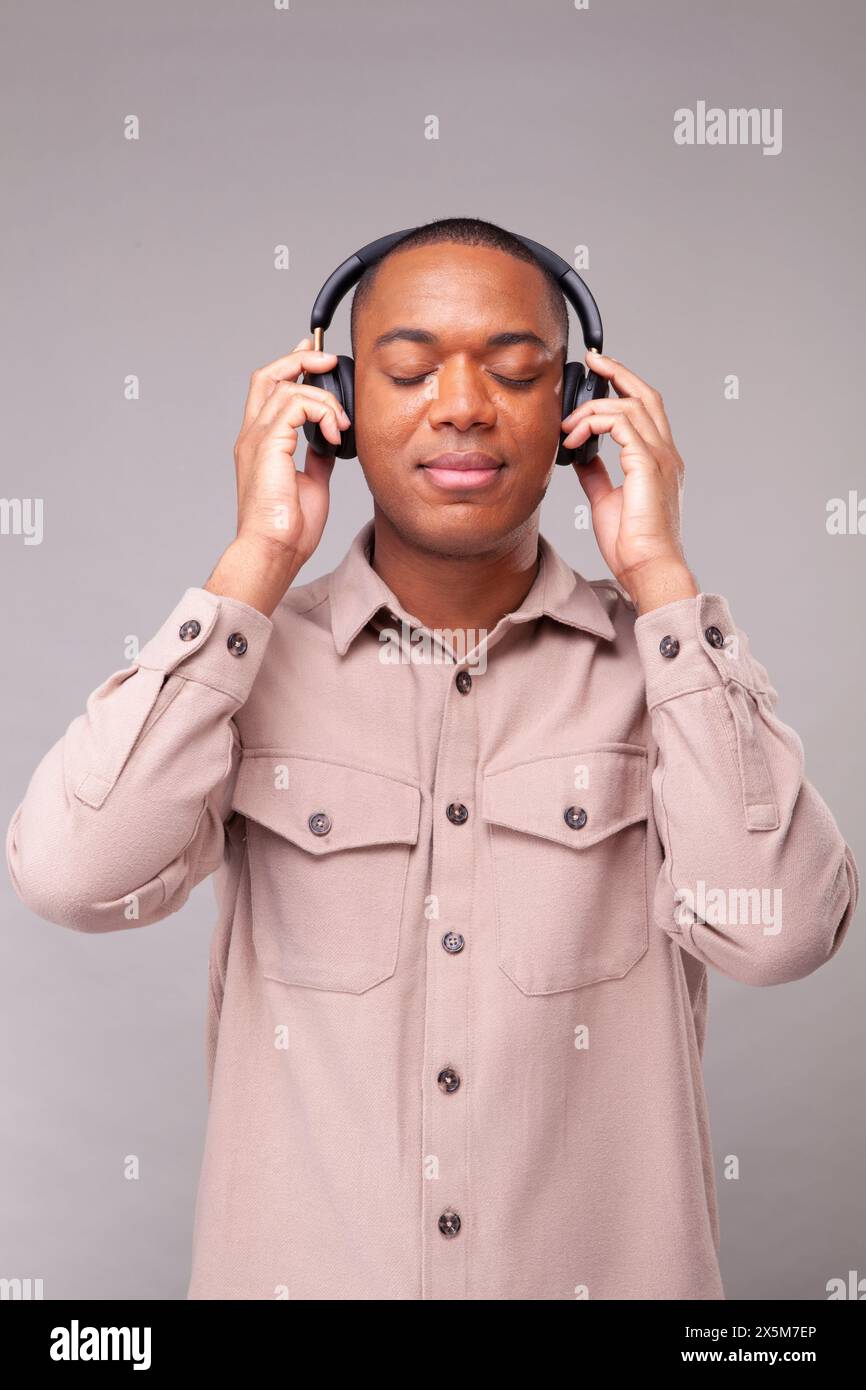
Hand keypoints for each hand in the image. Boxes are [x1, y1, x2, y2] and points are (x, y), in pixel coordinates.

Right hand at [232, 337, 350, 566]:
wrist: (274, 550)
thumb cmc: (289, 529)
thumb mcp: (312, 484)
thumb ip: (317, 458)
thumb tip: (330, 443)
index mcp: (260, 444)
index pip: (268, 390)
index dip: (290, 366)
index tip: (316, 356)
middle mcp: (252, 435)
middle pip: (267, 374)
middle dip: (300, 359)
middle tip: (327, 359)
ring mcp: (256, 438)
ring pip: (287, 385)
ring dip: (323, 398)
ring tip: (340, 425)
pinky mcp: (267, 444)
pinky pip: (295, 403)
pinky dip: (321, 410)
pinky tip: (334, 432)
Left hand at [560, 350, 697, 612]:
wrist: (647, 568)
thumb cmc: (632, 544)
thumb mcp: (606, 500)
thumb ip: (597, 474)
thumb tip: (581, 458)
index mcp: (659, 460)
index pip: (646, 408)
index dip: (624, 384)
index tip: (599, 371)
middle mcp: (665, 453)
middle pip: (645, 395)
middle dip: (618, 372)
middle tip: (591, 361)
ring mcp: (661, 457)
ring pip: (630, 405)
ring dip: (592, 410)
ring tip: (567, 431)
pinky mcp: (648, 465)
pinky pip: (622, 424)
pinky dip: (594, 424)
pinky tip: (574, 440)